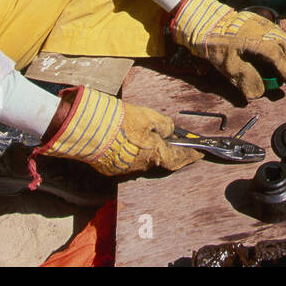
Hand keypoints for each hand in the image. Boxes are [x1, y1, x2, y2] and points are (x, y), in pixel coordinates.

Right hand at [36, 86, 198, 176]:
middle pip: (158, 158)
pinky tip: (121, 138)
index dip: (190, 156)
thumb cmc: (119, 120)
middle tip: (164, 134)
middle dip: (163, 148)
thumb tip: (172, 131)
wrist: (86, 128)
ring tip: (136, 131)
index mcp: (153, 153)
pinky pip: (124, 160)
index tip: (199, 153)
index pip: (177, 159)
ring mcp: (124, 169)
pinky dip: (127, 150)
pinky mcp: (109, 168)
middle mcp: (141, 166)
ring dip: (143, 148)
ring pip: (140, 159)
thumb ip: (164, 124)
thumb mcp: (147, 116)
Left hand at [169, 0, 285, 98]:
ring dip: (285, 52)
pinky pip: (273, 31)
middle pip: (284, 46)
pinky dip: (278, 42)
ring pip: (280, 37)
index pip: (279, 59)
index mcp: (259, 42)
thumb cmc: (215, 44)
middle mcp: (264, 30)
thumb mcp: (228, 66)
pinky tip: (274, 50)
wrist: (204, 21)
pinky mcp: (256, 19)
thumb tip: (258, 94)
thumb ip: (246, 79)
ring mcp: (261, 22)